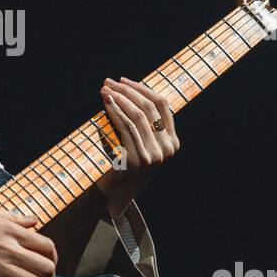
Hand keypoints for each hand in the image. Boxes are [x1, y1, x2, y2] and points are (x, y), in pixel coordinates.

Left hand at [95, 76, 180, 218]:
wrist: (114, 196)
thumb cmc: (122, 165)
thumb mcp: (138, 142)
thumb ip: (140, 122)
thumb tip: (125, 89)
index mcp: (172, 143)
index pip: (162, 105)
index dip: (143, 89)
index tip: (124, 80)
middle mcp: (167, 149)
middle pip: (149, 107)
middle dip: (127, 90)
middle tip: (109, 82)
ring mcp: (154, 155)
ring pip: (138, 115)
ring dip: (119, 98)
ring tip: (104, 90)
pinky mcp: (137, 159)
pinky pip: (126, 127)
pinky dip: (115, 111)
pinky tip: (105, 103)